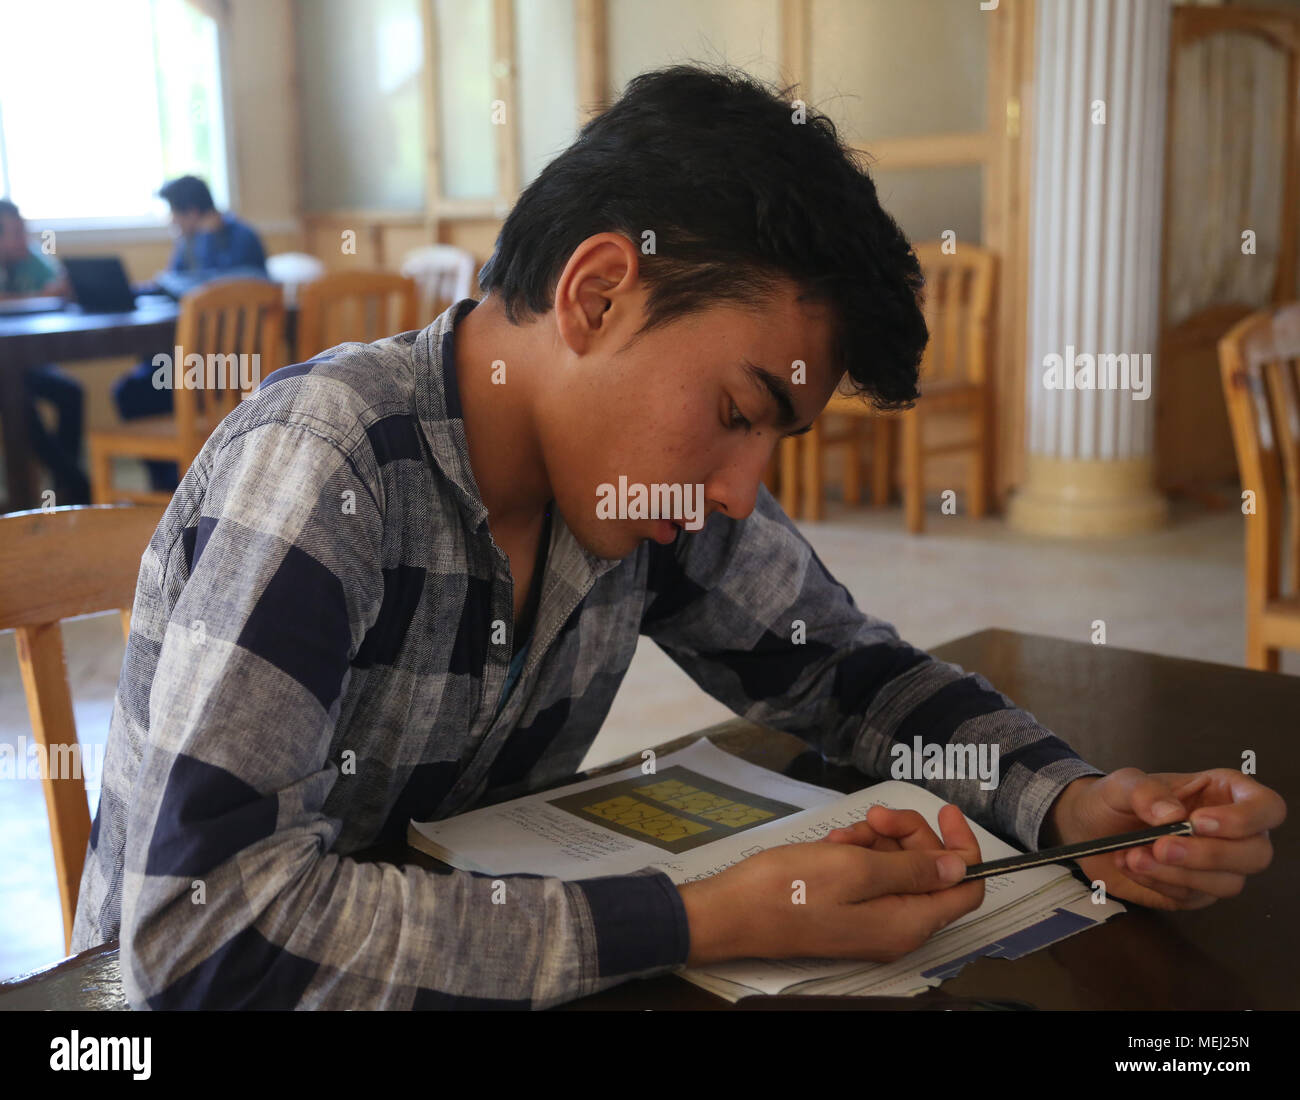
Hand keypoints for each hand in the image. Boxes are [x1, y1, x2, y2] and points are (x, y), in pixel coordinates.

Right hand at [678, 805, 983, 964]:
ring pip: (898, 869)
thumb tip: (960, 868)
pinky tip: (833, 845)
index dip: (963, 846)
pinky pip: (872, 878)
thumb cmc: (791, 888)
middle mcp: (897, 929)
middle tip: (873, 816)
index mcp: (908, 924)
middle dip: (906, 835)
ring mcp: (872, 923)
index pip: (966, 888)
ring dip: (876, 841)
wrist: (733, 911)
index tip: (943, 810)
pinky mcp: (849, 914)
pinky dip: (858, 854)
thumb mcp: (857, 868)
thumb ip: (914, 868)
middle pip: (930, 871)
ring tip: (842, 834)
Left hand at [1046, 768, 1284, 909]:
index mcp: (1223, 794)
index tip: (1197, 821)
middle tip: (1160, 846)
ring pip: (1228, 883)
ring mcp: (1217, 866)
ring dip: (1179, 874)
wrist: (1086, 829)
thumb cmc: (1113, 800)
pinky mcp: (1195, 891)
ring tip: (1133, 856)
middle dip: (1208, 854)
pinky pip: (1193, 898)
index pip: (1267, 807)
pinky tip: (1132, 866)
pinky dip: (1160, 884)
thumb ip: (1144, 792)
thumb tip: (1171, 815)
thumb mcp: (1121, 784)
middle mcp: (1230, 832)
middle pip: (1257, 853)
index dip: (1243, 819)